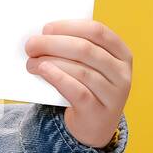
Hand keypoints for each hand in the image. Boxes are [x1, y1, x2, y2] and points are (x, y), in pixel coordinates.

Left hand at [24, 19, 131, 148]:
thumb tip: (41, 34)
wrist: (93, 125)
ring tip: (31, 62)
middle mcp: (122, 73)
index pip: (97, 31)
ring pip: (80, 71)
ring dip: (50, 62)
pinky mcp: (99, 113)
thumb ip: (74, 49)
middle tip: (31, 45)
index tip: (46, 28)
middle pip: (85, 49)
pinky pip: (77, 91)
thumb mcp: (88, 65)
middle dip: (53, 44)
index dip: (69, 26)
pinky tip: (43, 71)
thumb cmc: (85, 86)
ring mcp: (114, 95)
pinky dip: (57, 78)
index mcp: (121, 53)